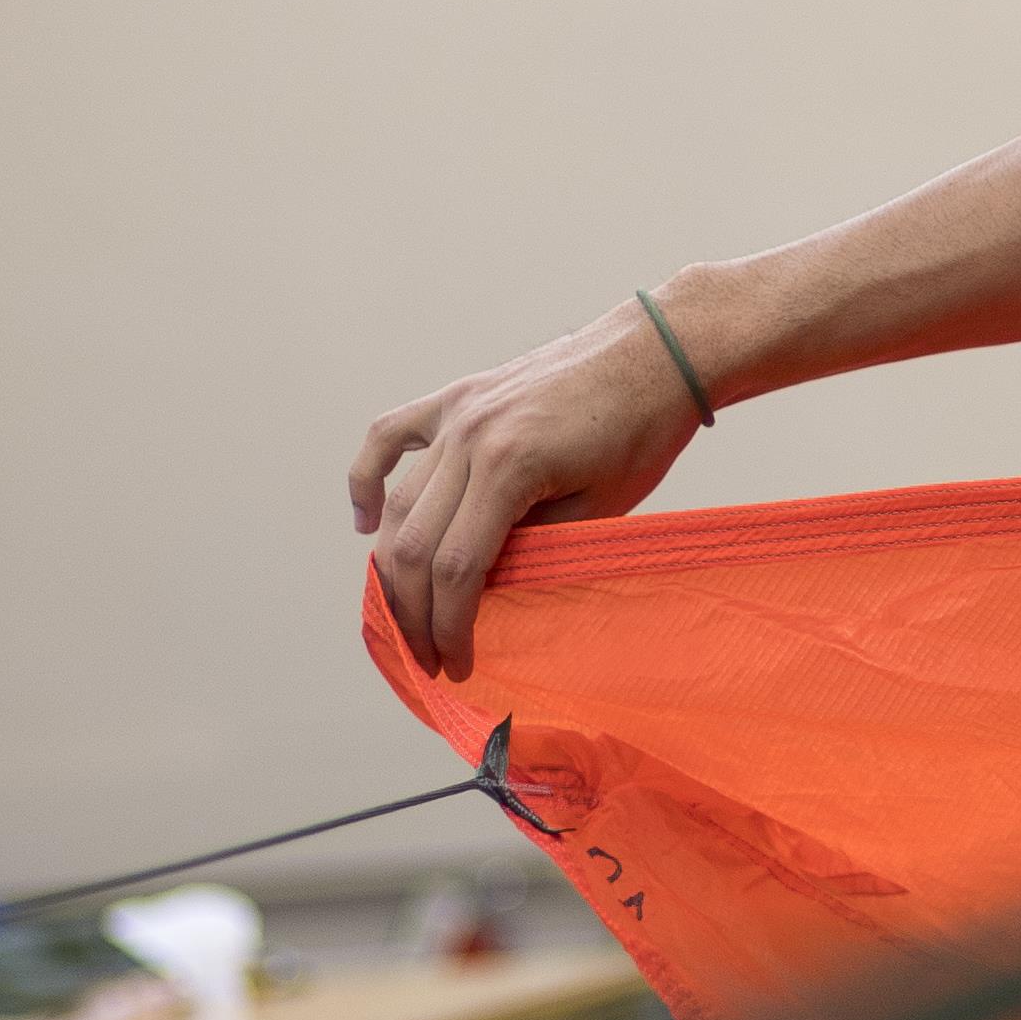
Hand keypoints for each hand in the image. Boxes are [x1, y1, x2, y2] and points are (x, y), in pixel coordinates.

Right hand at [349, 300, 706, 673]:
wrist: (653, 354)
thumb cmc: (641, 432)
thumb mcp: (601, 508)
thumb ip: (537, 549)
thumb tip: (488, 595)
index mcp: (510, 466)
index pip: (458, 569)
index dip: (452, 627)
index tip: (459, 665)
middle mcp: (470, 436)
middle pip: (415, 544)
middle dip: (415, 613)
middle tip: (428, 657)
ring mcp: (458, 412)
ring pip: (401, 503)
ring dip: (394, 567)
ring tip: (405, 615)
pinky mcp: (458, 397)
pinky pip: (390, 436)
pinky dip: (368, 479)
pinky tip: (367, 521)